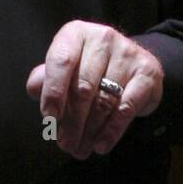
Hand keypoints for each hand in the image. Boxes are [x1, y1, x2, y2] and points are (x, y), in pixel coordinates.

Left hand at [25, 20, 163, 158]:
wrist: (133, 66)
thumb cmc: (89, 68)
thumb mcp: (66, 68)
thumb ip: (46, 78)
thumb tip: (35, 89)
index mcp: (76, 33)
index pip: (61, 61)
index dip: (53, 92)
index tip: (49, 118)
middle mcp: (103, 38)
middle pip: (83, 87)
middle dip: (72, 121)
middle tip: (65, 144)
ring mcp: (128, 53)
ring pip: (104, 100)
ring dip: (90, 131)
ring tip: (80, 150)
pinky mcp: (148, 72)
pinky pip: (126, 107)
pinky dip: (111, 131)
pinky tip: (101, 145)